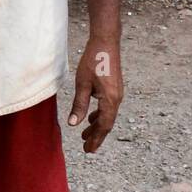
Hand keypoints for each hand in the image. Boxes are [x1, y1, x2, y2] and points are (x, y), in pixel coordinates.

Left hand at [68, 38, 122, 153]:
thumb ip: (79, 105)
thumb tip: (73, 124)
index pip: (103, 125)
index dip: (95, 139)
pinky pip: (108, 107)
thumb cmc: (93, 61)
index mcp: (110, 100)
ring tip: (85, 134)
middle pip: (107, 123)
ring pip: (108, 115)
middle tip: (87, 147)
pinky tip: (91, 116)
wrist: (106, 42)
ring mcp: (117, 93)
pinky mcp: (115, 88)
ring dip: (97, 126)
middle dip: (97, 136)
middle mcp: (117, 99)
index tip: (88, 149)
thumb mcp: (82, 84)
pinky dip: (100, 115)